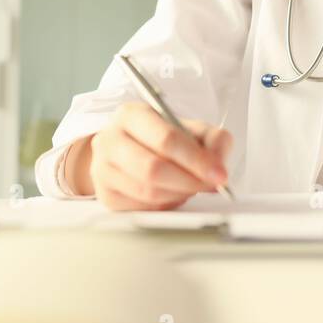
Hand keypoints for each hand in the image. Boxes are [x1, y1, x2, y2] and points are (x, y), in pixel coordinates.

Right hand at [85, 101, 232, 210]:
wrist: (128, 148)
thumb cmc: (161, 137)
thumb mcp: (190, 128)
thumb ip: (213, 139)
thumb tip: (218, 164)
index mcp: (131, 115)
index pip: (165, 139)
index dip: (196, 160)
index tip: (219, 174)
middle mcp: (110, 140)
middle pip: (153, 169)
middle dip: (189, 181)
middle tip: (210, 185)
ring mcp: (102, 169)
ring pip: (147, 191)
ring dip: (178, 194)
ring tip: (192, 187)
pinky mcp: (105, 194)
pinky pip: (141, 208)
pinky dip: (164, 205)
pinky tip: (173, 194)